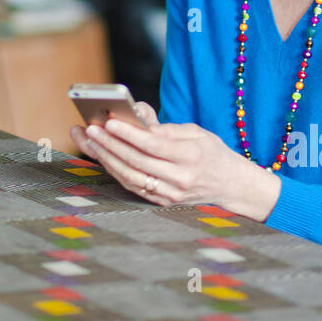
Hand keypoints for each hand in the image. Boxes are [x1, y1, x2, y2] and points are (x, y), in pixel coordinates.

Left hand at [69, 103, 279, 219]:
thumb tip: (138, 118)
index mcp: (192, 156)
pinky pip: (134, 186)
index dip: (130, 134)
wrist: (232, 186)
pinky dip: (115, 171)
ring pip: (131, 176)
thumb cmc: (212, 153)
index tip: (109, 122)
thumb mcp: (197, 133)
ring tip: (89, 140)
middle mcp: (181, 179)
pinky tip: (102, 156)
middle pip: (137, 161)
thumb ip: (167, 128)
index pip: (154, 145)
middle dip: (110, 144)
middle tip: (89, 129)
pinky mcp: (163, 202)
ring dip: (106, 158)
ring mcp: (171, 194)